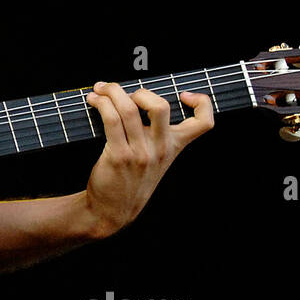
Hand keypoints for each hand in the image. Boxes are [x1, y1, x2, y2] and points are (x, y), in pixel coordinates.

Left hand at [82, 81, 213, 237]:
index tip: (184, 95)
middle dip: (139, 91)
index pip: (204, 123)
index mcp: (174, 146)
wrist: (112, 210)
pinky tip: (94, 101)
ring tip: (100, 90)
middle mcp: (161, 149)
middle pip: (161, 107)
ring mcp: (141, 154)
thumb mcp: (155, 159)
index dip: (202, 102)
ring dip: (112, 92)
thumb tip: (137, 98)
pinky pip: (111, 120)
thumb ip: (156, 134)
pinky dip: (101, 105)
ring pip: (129, 109)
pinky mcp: (119, 156)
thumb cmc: (131, 179)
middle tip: (122, 92)